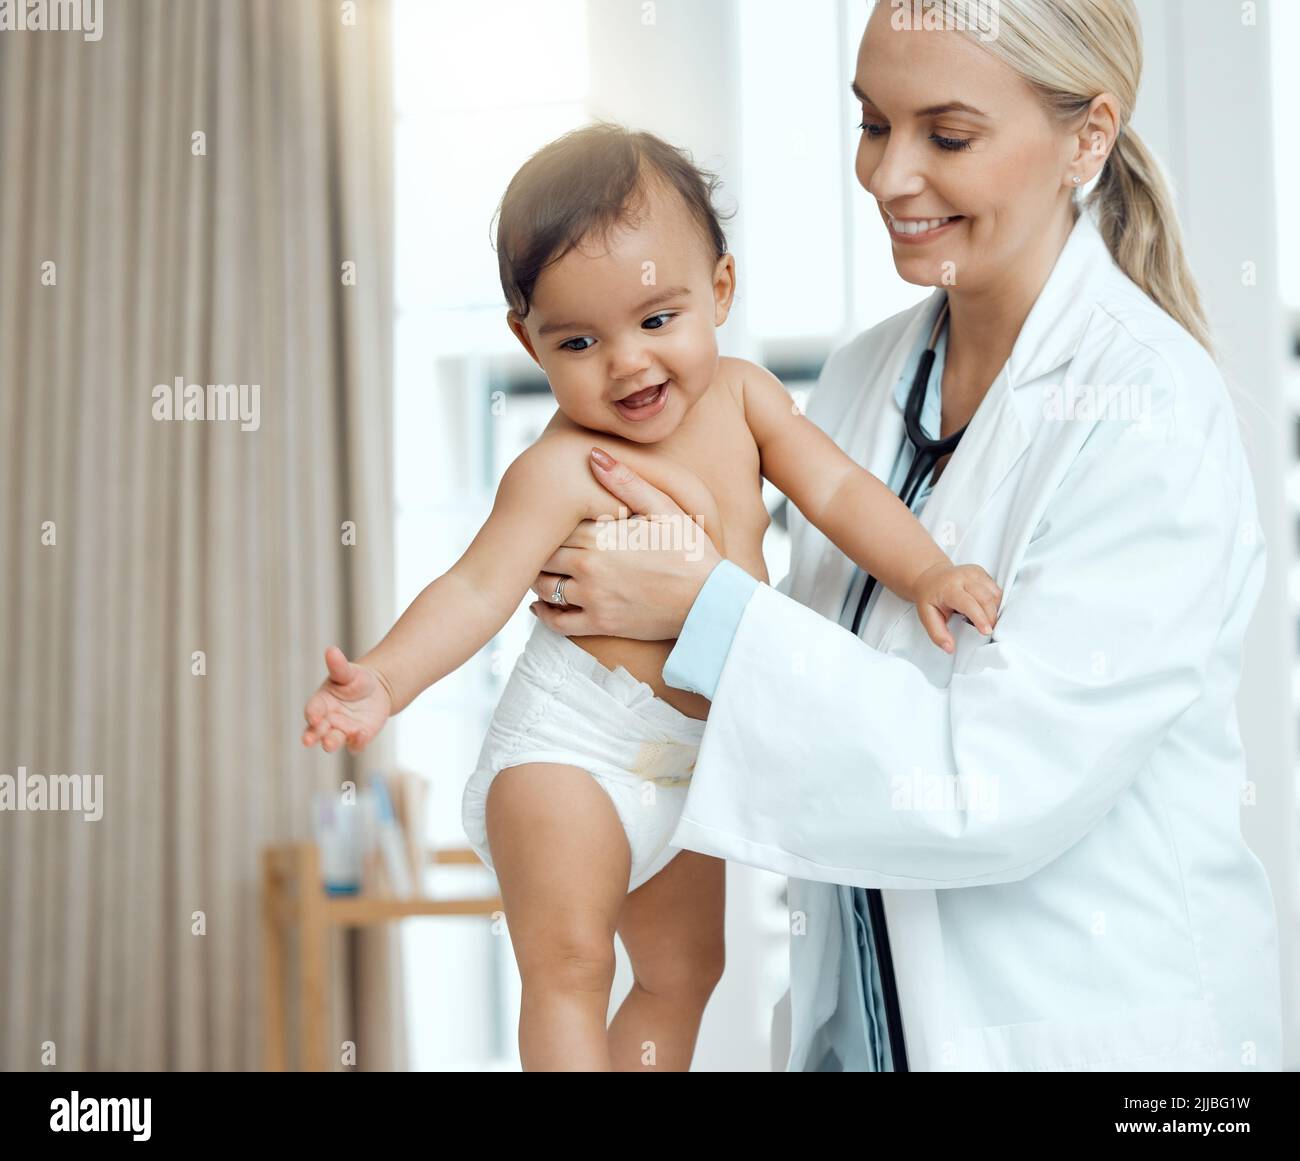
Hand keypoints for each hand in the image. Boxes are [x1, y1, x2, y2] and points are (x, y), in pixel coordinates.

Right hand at [301, 646, 392, 753]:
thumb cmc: (356, 680)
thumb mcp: (348, 672)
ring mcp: (342, 730)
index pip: (312, 709)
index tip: (314, 717)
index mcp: (321, 702)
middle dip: (313, 735)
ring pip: (332, 741)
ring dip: (330, 742)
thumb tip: (331, 650)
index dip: (312, 714)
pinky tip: (361, 734)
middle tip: (310, 740)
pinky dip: (357, 742)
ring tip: (329, 743)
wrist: (377, 690)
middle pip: (316, 731)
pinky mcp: (357, 737)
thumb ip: (338, 666)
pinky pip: (355, 745)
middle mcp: (328, 720)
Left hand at [527, 447, 722, 640]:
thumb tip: (593, 455)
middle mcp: (590, 567)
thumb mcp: (665, 509)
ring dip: (539, 578)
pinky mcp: (600, 624)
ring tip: (542, 569)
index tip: (551, 517)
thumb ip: (627, 482)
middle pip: (544, 555)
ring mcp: (593, 598)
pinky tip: (541, 604)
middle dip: (540, 548)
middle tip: (540, 543)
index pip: (555, 525)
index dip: (550, 521)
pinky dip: (544, 614)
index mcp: (602, 536)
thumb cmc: (691, 552)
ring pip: (544, 587)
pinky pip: (558, 622)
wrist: (709, 601)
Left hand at [911, 562, 1002, 653]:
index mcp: (949, 588)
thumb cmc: (930, 597)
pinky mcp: (981, 573)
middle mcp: (963, 577)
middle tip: (986, 630)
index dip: (980, 618)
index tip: (986, 631)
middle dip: (990, 618)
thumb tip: (949, 648)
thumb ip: (938, 634)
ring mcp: (974, 573)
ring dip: (993, 610)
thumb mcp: (927, 616)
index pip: (969, 603)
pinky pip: (995, 589)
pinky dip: (994, 602)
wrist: (930, 577)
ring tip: (982, 618)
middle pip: (986, 599)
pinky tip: (984, 608)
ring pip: (994, 594)